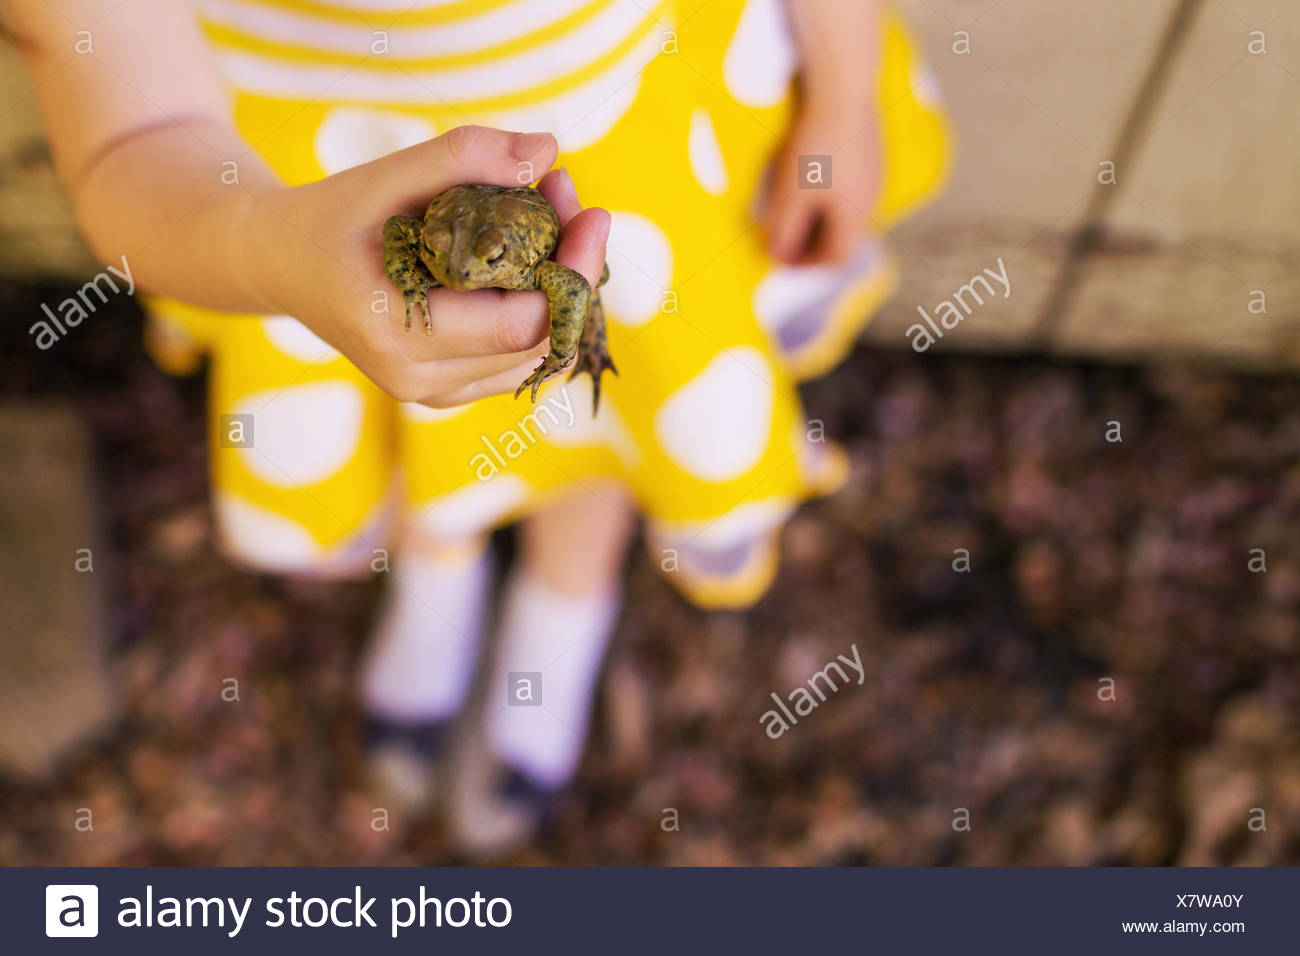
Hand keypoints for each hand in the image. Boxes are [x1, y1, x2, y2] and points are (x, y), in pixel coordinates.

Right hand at [245, 126, 609, 406]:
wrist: (282, 265)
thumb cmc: (334, 216)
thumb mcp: (387, 176)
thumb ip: (464, 157)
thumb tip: (546, 150)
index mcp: (394, 334)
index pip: (519, 324)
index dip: (568, 270)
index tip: (590, 212)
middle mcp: (416, 380)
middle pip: (537, 341)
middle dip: (569, 269)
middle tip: (567, 196)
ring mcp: (433, 395)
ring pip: (536, 356)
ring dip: (559, 289)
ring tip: (551, 217)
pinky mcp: (448, 392)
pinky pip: (518, 362)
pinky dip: (539, 311)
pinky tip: (533, 259)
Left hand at [763, 108, 881, 265]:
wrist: (844, 85)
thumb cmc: (817, 143)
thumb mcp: (791, 193)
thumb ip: (784, 228)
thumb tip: (776, 254)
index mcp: (856, 215)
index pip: (836, 258)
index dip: (807, 265)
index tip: (779, 256)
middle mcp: (872, 199)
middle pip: (843, 237)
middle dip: (811, 243)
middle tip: (782, 237)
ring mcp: (874, 174)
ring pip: (846, 211)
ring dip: (818, 219)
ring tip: (791, 210)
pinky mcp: (870, 151)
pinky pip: (849, 186)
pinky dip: (826, 195)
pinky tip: (808, 178)